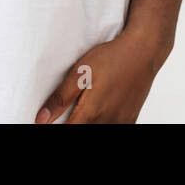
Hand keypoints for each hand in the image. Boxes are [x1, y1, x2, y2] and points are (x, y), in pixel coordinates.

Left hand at [35, 28, 173, 123]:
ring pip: (98, 131)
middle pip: (82, 131)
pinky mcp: (130, 120)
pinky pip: (112, 127)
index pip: (68, 131)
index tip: (49, 122)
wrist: (143, 52)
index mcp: (91, 114)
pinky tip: (98, 113)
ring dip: (87, 122)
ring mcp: (121, 123)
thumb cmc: (112, 58)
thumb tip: (41, 119)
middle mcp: (108, 123)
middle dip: (73, 123)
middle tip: (69, 110)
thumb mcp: (80, 73)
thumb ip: (61, 98)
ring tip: (84, 108)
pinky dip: (102, 122)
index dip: (56, 127)